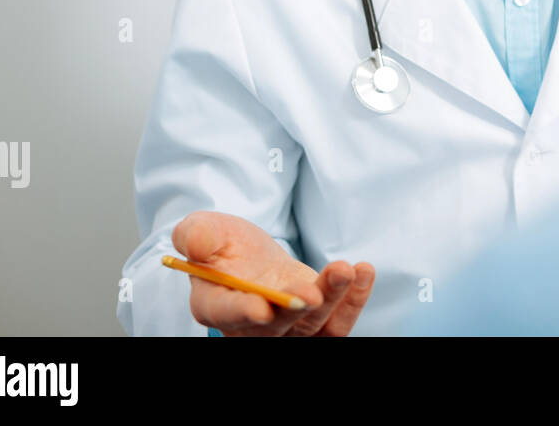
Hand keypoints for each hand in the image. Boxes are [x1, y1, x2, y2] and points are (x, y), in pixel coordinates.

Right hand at [172, 211, 374, 336]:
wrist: (247, 253)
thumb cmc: (220, 244)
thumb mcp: (203, 229)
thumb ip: (196, 236)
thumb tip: (195, 244)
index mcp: (214, 304)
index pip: (226, 314)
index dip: (243, 313)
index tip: (262, 308)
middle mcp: (250, 325)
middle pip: (276, 327)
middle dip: (296, 309)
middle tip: (313, 293)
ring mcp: (285, 328)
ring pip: (312, 326)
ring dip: (332, 300)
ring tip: (346, 269)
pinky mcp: (314, 321)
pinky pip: (337, 324)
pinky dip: (354, 301)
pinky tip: (364, 272)